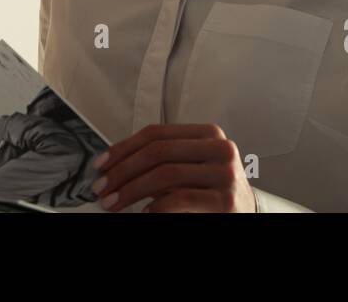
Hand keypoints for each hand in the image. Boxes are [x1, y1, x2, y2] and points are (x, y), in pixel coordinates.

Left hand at [91, 123, 255, 212]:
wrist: (246, 214)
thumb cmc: (211, 190)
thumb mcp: (189, 167)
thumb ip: (161, 160)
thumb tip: (113, 167)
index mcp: (207, 133)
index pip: (156, 134)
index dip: (123, 148)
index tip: (101, 164)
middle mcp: (219, 148)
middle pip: (158, 152)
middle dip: (122, 171)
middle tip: (101, 187)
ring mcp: (225, 174)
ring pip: (166, 174)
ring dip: (131, 190)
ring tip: (114, 202)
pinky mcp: (226, 200)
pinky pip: (181, 198)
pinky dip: (157, 206)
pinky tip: (144, 212)